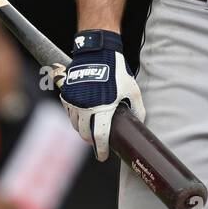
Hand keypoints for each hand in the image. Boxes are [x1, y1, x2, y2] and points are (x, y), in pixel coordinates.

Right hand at [58, 30, 145, 161]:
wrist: (98, 52)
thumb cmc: (117, 71)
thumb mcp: (132, 89)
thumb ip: (137, 108)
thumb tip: (140, 121)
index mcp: (102, 109)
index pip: (99, 137)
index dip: (101, 149)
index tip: (103, 156)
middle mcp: (85, 108)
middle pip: (84, 133)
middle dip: (90, 140)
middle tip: (97, 141)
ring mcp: (74, 101)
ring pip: (74, 124)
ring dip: (81, 129)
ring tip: (89, 129)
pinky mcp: (67, 94)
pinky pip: (68, 111)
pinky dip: (73, 117)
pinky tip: (80, 115)